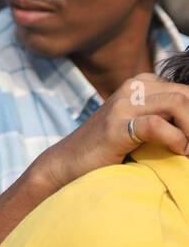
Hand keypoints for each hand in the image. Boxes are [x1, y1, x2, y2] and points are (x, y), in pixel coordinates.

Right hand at [31, 73, 188, 193]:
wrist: (69, 161)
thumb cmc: (111, 148)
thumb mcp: (141, 123)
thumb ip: (166, 116)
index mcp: (141, 84)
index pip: (186, 90)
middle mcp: (132, 88)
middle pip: (187, 93)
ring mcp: (122, 105)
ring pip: (178, 103)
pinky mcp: (116, 126)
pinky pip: (157, 125)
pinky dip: (177, 140)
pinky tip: (179, 152)